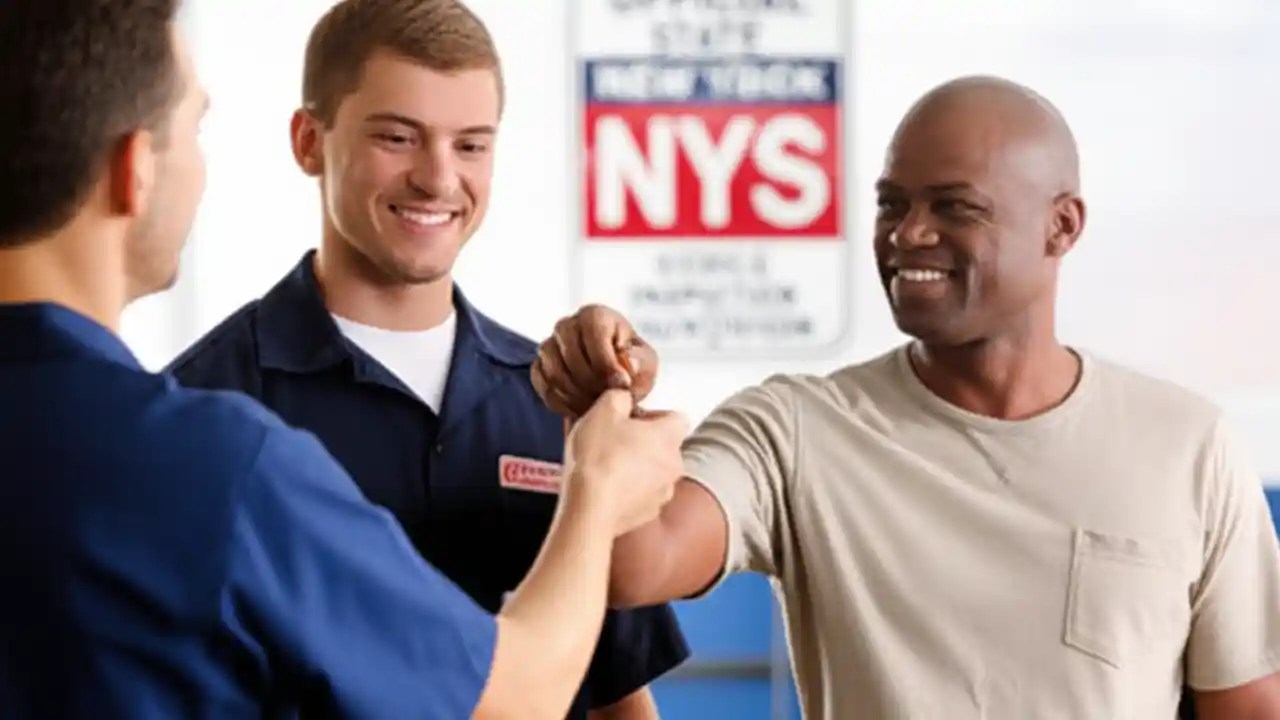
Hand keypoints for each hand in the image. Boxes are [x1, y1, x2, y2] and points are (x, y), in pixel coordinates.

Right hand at [531, 304, 658, 418]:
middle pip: (571, 354)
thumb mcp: (646, 363)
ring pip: (554, 372)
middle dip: (592, 382)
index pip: (594, 333)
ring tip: (596, 406)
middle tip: (608, 399)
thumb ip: (640, 362)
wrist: (615, 382)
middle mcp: (568, 326)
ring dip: (576, 395)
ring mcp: (550, 346)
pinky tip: (580, 408)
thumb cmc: (631, 367)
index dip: (607, 362)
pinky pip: (543, 385)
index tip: (621, 384)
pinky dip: (561, 402)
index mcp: (595, 316)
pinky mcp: (540, 367)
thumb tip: (629, 363)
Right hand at [562, 389, 687, 536]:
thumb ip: (619, 396)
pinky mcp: (647, 513)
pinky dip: (628, 490)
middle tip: (614, 440)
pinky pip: (642, 495)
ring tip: (606, 466)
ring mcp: (663, 492)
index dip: (654, 415)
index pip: (678, 417)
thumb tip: (623, 397)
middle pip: (665, 446)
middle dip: (643, 442)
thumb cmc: (598, 459)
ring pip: (654, 472)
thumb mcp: (603, 411)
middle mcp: (674, 465)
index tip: (632, 418)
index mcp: (669, 436)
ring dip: (636, 467)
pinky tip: (605, 487)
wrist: (589, 508)